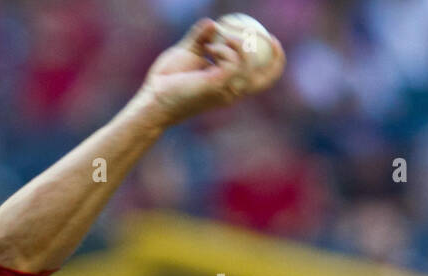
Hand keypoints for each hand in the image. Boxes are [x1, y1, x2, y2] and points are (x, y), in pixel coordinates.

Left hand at [136, 17, 285, 127]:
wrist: (151, 99)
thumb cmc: (166, 82)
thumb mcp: (188, 54)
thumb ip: (201, 39)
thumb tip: (213, 23)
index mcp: (229, 87)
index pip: (263, 80)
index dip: (276, 61)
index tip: (272, 39)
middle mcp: (232, 92)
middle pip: (265, 76)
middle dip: (272, 52)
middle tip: (260, 32)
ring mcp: (225, 91)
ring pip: (248, 64)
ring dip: (235, 44)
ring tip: (212, 41)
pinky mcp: (216, 86)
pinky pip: (233, 63)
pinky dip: (224, 49)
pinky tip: (208, 48)